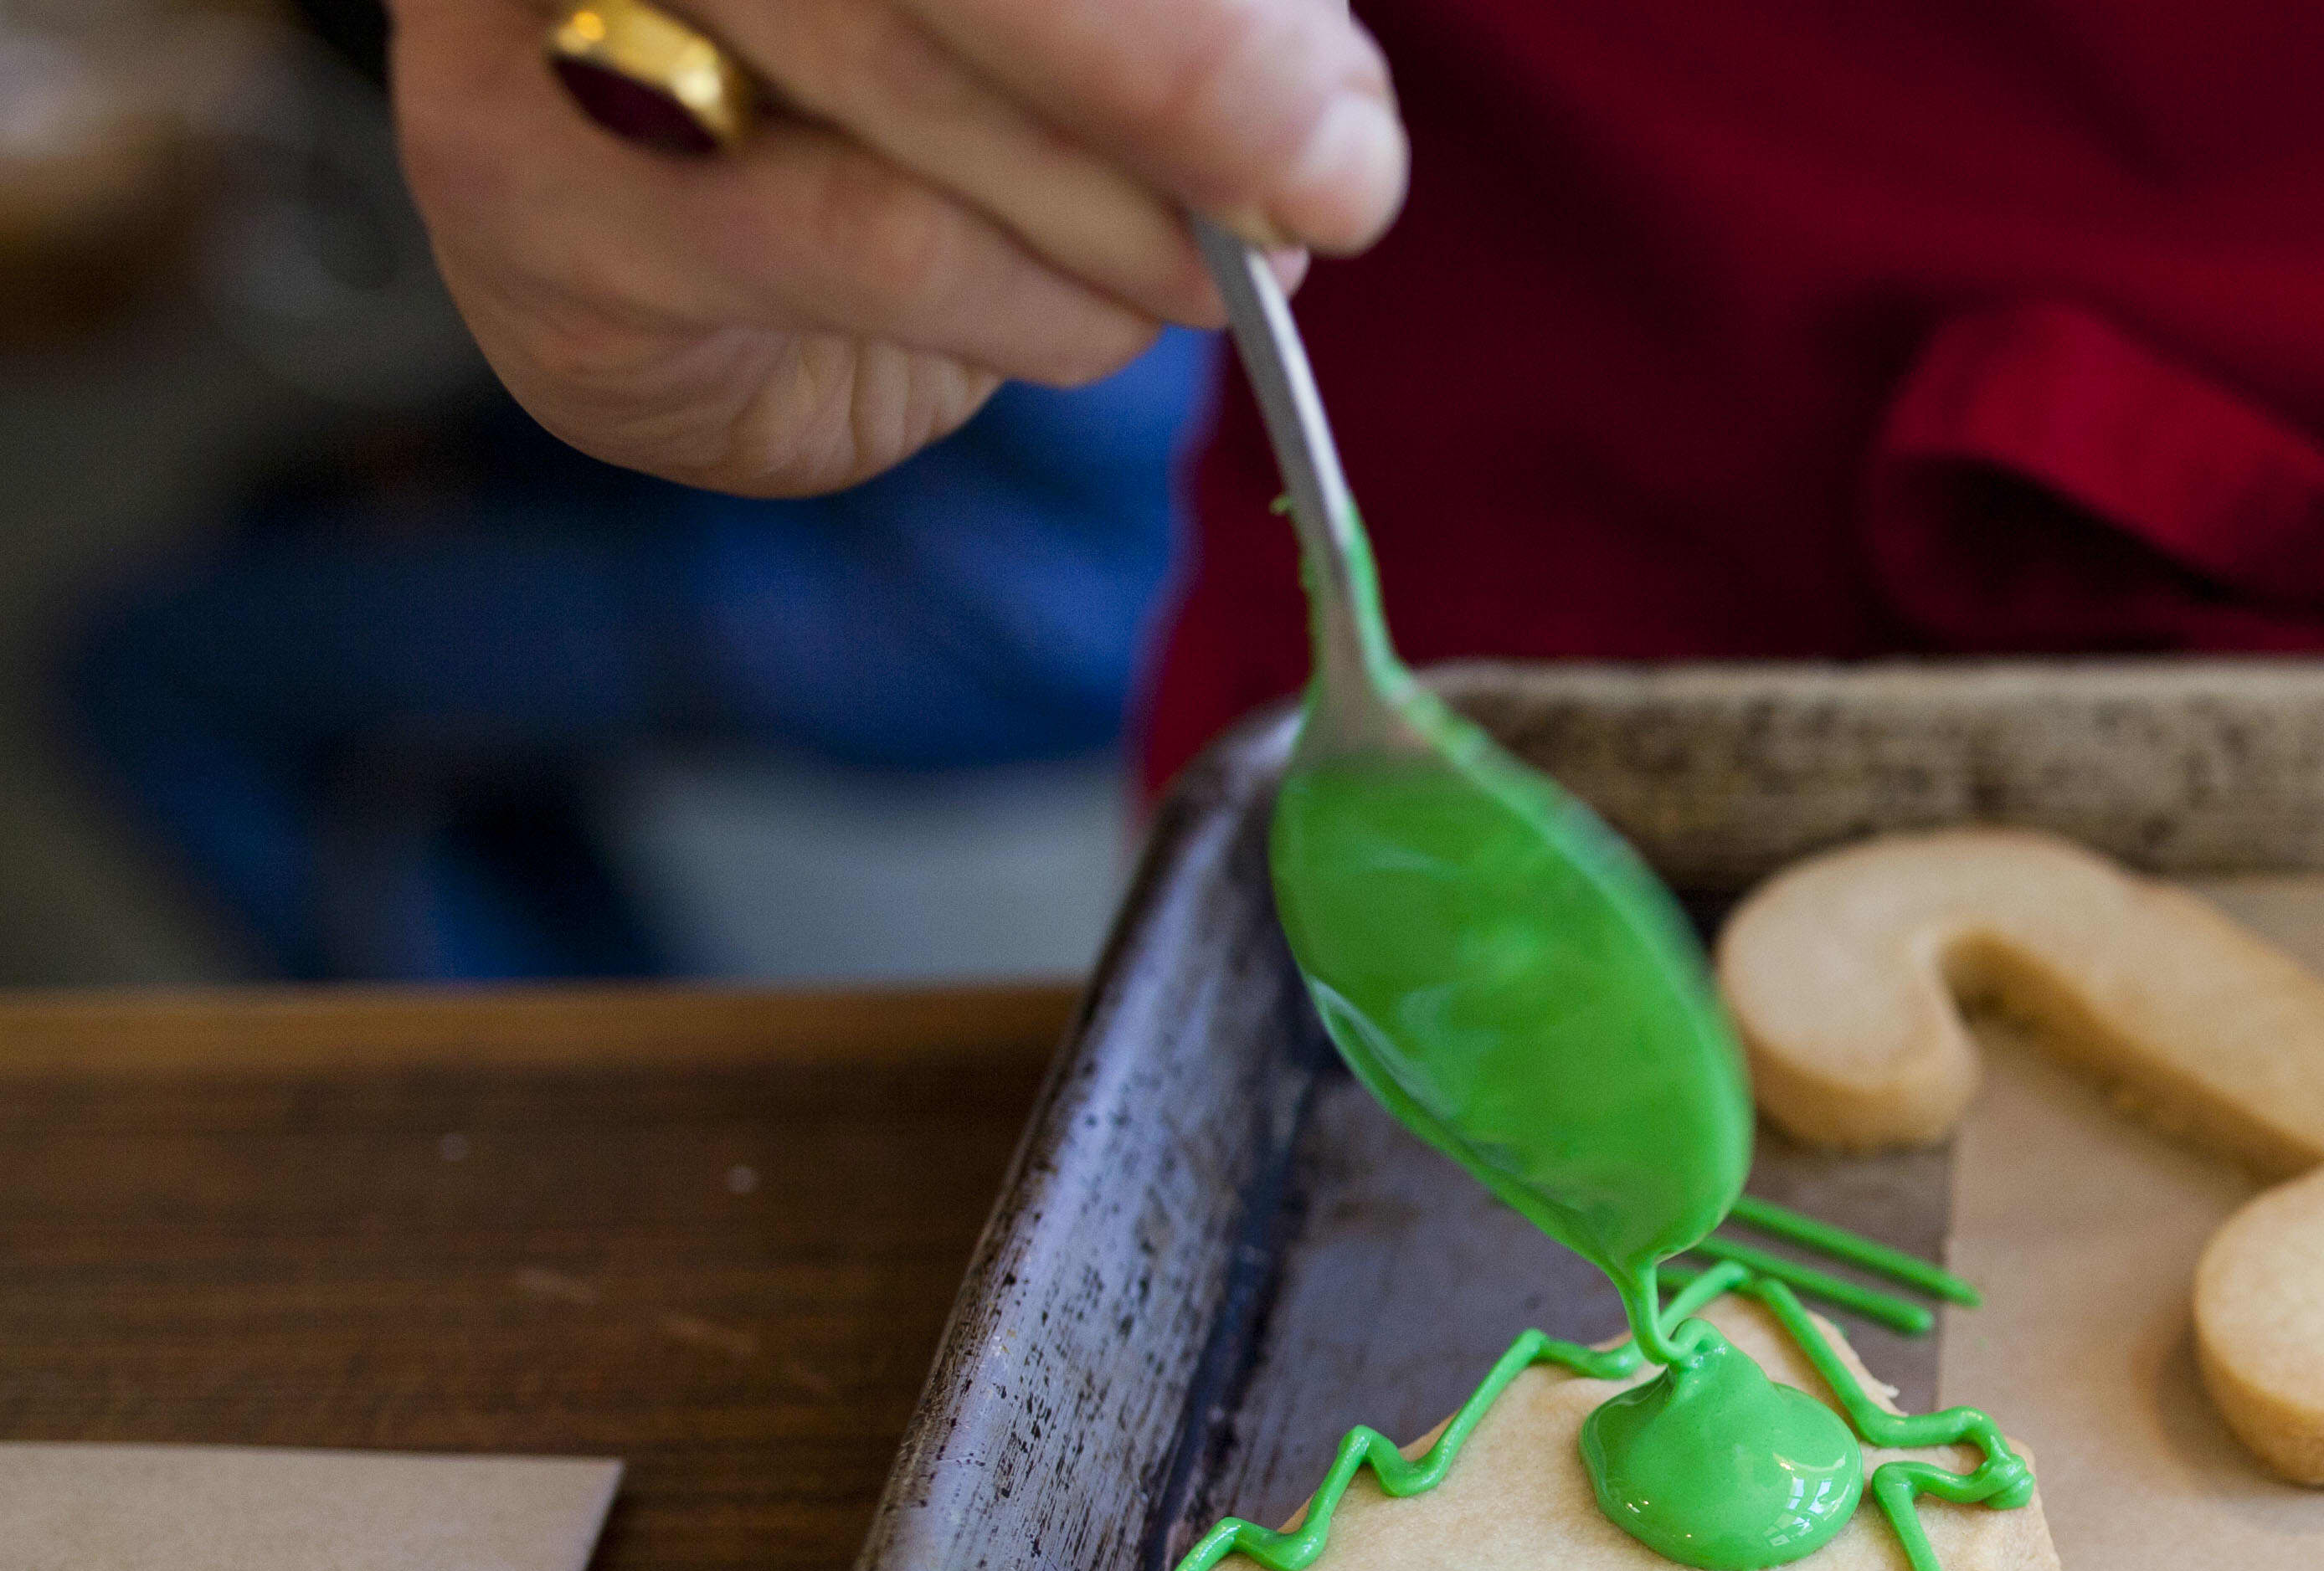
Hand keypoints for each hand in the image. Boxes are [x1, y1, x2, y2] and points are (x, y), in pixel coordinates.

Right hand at [388, 0, 1403, 496]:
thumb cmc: (898, 94)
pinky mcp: (514, 180)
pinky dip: (1025, 303)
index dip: (1191, 11)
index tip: (1342, 118)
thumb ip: (1193, 15)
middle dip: (1172, 76)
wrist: (666, 272)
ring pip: (895, 77)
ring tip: (1210, 272)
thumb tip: (1332, 115)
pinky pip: (851, 240)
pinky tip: (1087, 320)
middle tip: (1326, 192)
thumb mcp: (1059, 17)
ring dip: (1111, 214)